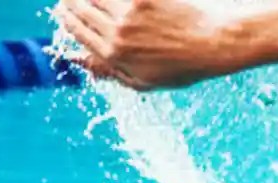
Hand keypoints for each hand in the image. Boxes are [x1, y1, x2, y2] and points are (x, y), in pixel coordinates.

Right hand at [56, 0, 228, 88]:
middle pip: (80, 10)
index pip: (78, 31)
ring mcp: (129, 12)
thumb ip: (110, 71)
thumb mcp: (145, 80)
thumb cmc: (183, 65)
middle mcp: (117, 32)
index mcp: (114, 55)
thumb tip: (78, 61)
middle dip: (70, 2)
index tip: (63, 12)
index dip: (67, 20)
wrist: (215, 43)